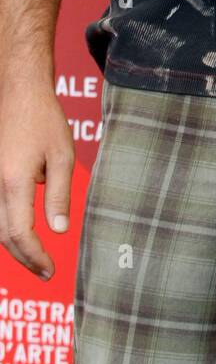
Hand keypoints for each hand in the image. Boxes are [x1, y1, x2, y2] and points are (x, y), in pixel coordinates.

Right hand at [0, 79, 74, 277]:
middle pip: (4, 235)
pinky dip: (6, 226)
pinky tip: (20, 231)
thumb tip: (59, 231)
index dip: (34, 257)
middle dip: (24, 257)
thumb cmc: (44, 120)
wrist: (19, 92)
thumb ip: (59, 196)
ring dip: (13, 244)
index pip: (20, 234)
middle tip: (45, 270)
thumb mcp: (62, 156)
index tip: (50, 270)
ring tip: (35, 257)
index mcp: (13, 182)